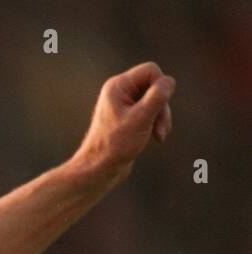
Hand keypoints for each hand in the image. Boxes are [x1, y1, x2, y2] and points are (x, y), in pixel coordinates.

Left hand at [72, 62, 174, 184]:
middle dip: (162, 106)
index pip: (151, 70)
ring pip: (155, 100)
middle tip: (161, 128)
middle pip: (155, 85)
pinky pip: (151, 111)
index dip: (161, 85)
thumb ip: (156, 97)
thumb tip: (168, 81)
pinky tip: (155, 138)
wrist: (99, 169)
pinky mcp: (128, 117)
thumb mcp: (141, 118)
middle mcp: (119, 92)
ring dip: (161, 117)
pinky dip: (156, 123)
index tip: (159, 107)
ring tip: (159, 136)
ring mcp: (124, 104)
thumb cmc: (115, 145)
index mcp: (117, 86)